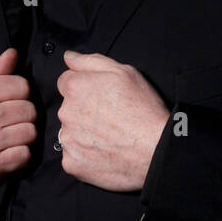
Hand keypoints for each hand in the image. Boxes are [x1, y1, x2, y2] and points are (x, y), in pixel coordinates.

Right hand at [0, 47, 36, 204]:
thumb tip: (13, 54)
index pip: (21, 85)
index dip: (19, 94)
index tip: (9, 102)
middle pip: (28, 109)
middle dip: (23, 116)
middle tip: (8, 122)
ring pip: (29, 131)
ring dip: (22, 137)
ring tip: (7, 138)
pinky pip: (24, 154)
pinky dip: (19, 156)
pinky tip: (5, 153)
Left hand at [56, 50, 170, 191]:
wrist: (155, 149)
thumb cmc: (143, 109)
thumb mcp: (124, 72)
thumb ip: (91, 61)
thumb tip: (69, 57)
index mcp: (76, 87)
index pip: (66, 82)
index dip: (85, 88)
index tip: (101, 97)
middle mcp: (66, 112)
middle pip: (68, 108)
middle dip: (83, 111)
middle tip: (109, 118)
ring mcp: (68, 139)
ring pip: (70, 132)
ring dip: (83, 133)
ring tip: (109, 137)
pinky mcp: (72, 163)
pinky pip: (73, 156)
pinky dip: (85, 155)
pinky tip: (104, 152)